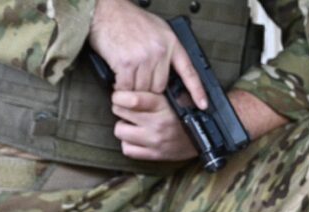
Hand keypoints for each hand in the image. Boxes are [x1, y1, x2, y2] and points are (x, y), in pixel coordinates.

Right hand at [90, 0, 207, 107]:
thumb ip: (165, 49)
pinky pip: (127, 87)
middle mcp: (160, 51)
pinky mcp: (126, 63)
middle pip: (160, 87)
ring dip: (134, 89)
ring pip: (144, 89)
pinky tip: (118, 81)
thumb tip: (170, 70)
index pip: (189, 71)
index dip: (197, 91)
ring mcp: (143, 58)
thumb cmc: (128, 19)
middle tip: (139, 83)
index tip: (203, 104)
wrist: (106, 9)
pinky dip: (121, 88)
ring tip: (127, 79)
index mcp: (170, 43)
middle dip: (149, 89)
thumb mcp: (157, 29)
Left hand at [112, 90, 289, 161]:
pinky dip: (130, 144)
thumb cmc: (189, 112)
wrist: (207, 137)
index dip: (120, 95)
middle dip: (122, 109)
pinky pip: (128, 149)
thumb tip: (132, 77)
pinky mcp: (154, 155)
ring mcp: (154, 141)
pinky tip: (138, 138)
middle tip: (131, 109)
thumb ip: (156, 89)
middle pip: (119, 112)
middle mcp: (157, 124)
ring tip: (135, 124)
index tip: (122, 95)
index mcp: (162, 106)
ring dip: (125, 127)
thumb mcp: (177, 95)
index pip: (130, 98)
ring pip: (120, 131)